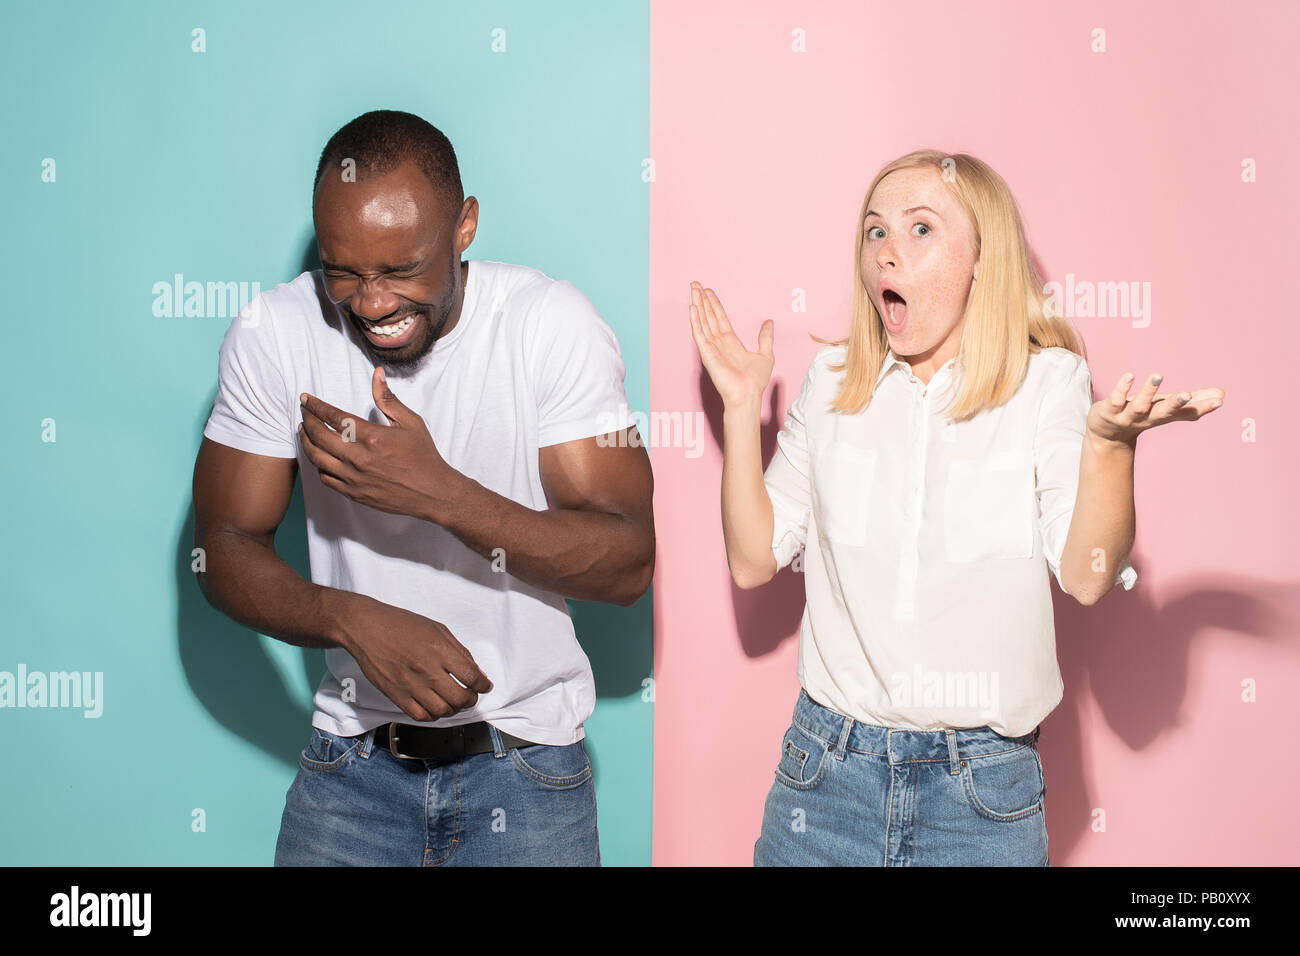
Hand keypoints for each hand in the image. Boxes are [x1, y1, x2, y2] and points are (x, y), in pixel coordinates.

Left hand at [298, 366, 454, 520]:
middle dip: (307, 421)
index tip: (306, 399)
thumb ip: (388, 399)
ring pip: (317, 458)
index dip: (316, 406)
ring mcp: (355, 478)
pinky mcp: (354, 493)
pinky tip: (320, 456)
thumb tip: (377, 374)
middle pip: (319, 436)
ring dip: (306, 442)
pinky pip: (325, 478)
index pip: (334, 417)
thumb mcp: (411, 422)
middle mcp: (360, 458)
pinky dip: (318, 465)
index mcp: (373, 437)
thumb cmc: (424, 456)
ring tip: (305, 432)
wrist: (432, 492)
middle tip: (304, 413)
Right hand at [335, 593, 493, 720]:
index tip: (484, 686)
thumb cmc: (400, 625)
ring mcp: (411, 685)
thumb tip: (476, 671)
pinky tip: (435, 706)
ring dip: (453, 709)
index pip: (471, 676)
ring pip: (442, 711)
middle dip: (471, 700)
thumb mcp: (437, 629)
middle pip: (460, 698)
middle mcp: (426, 670)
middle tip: (471, 695)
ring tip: (454, 701)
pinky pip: (420, 715)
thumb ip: (459, 651)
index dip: (483, 684)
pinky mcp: (396, 695)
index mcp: (439, 650)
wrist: (366, 629)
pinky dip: (433, 715)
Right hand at [688, 281, 773, 408]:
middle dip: (702, 300)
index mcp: (731, 343)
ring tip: (692, 289)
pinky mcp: (707, 353)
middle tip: (696, 284)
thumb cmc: (755, 382)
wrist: (748, 395)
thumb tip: (769, 322)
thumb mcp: (766, 355)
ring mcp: (711, 348)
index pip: (720, 319)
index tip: (708, 291)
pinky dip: (695, 320)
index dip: (714, 304)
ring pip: (702, 321)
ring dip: (697, 304)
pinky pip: (699, 333)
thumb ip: (765, 338)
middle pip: (708, 316)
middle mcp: (719, 344)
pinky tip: (692, 307)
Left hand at [1087, 370, 1225, 447]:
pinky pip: (1116, 399)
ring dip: (1148, 391)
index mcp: (1163, 416)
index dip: (1201, 408)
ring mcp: (1127, 416)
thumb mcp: (1167, 408)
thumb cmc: (1142, 416)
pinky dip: (1122, 388)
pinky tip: (1130, 376)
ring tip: (1158, 375)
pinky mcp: (1109, 410)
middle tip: (1187, 394)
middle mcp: (1147, 418)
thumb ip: (1193, 402)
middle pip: (1162, 412)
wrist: (1106, 435)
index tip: (1219, 400)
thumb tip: (1222, 394)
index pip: (1185, 413)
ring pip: (1139, 405)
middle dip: (1174, 404)